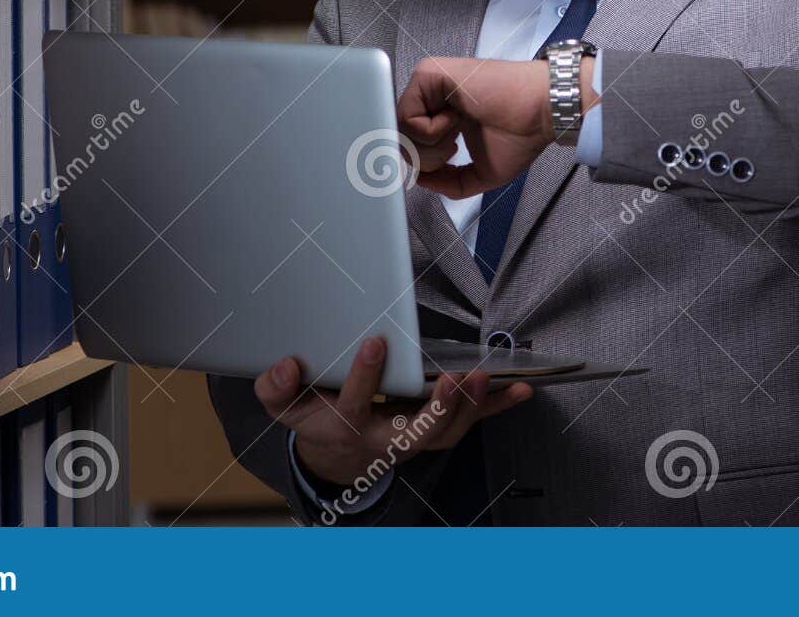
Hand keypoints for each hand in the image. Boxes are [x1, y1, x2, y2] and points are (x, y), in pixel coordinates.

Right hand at [254, 336, 531, 487]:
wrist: (339, 455)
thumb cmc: (315, 418)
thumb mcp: (286, 407)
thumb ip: (277, 388)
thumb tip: (284, 366)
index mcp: (345, 426)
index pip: (353, 405)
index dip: (363, 377)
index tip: (374, 344)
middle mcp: (385, 438)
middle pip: (415, 433)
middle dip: (437, 408)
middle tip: (454, 380)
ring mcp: (416, 437)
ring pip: (447, 432)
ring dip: (471, 407)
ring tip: (486, 377)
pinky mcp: (439, 429)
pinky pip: (471, 421)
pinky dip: (498, 407)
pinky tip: (521, 390)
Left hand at [397, 56, 549, 197]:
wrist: (539, 111)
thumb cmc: (521, 133)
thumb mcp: (481, 173)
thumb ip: (449, 182)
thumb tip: (421, 180)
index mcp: (444, 114)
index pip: (412, 141)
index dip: (423, 161)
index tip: (446, 162)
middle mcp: (433, 97)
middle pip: (400, 138)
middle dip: (427, 158)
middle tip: (454, 148)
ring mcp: (429, 84)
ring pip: (399, 129)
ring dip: (431, 145)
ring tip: (457, 133)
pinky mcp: (427, 73)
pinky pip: (406, 116)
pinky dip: (431, 131)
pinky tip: (456, 118)